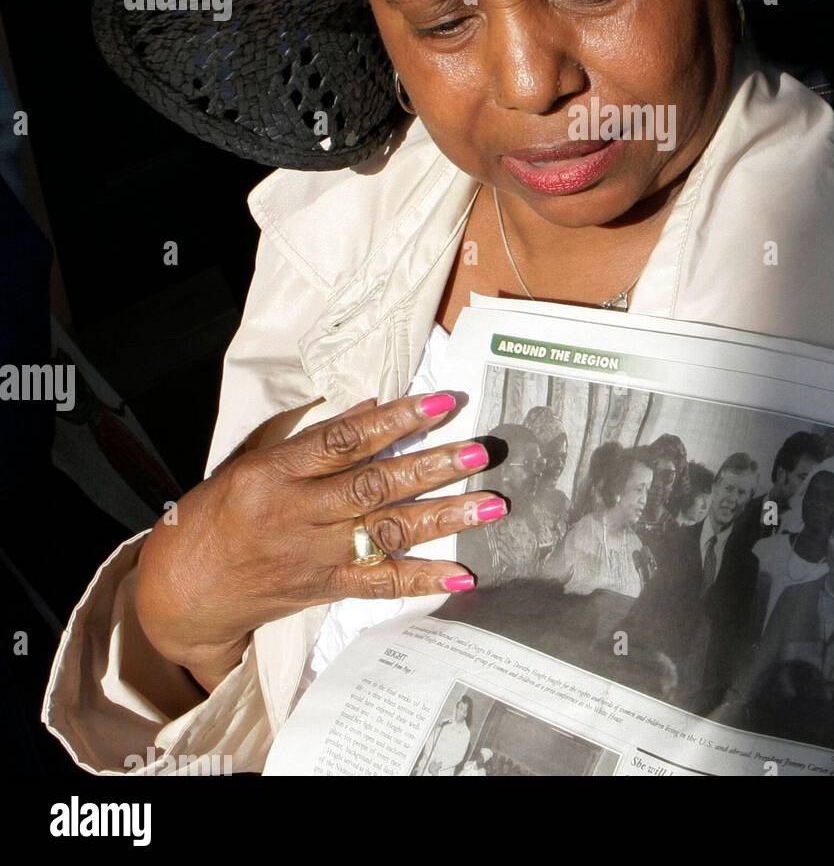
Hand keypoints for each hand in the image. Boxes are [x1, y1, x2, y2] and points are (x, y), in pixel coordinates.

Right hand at [135, 391, 504, 689]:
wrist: (182, 589)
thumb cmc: (220, 512)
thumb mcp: (257, 461)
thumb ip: (318, 436)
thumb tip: (375, 406)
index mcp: (276, 473)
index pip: (344, 442)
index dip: (395, 420)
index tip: (440, 402)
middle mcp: (298, 514)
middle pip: (374, 487)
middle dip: (432, 467)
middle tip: (479, 450)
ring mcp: (315, 556)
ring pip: (386, 534)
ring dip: (444, 520)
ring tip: (491, 505)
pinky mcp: (325, 590)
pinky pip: (380, 585)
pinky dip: (423, 580)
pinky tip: (463, 576)